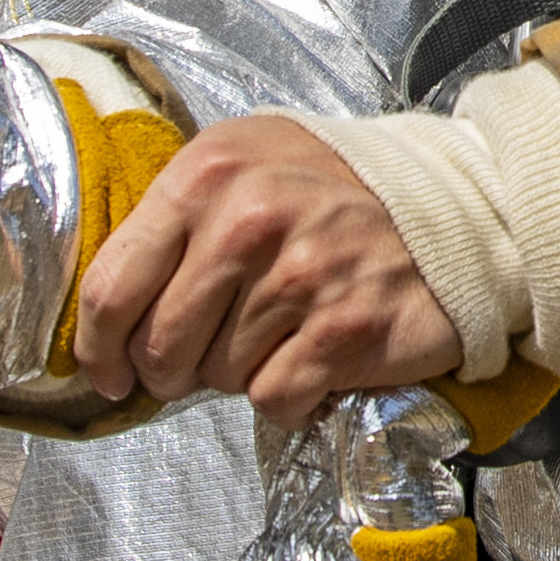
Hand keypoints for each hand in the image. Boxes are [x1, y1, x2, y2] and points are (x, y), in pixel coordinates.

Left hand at [68, 114, 468, 430]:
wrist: (461, 206)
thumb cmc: (342, 189)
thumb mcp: (249, 161)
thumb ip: (178, 216)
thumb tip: (109, 309)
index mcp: (206, 175)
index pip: (110, 287)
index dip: (98, 347)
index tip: (108, 370)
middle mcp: (247, 220)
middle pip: (159, 346)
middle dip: (172, 369)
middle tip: (206, 357)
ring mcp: (297, 278)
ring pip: (216, 378)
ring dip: (241, 372)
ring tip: (283, 333)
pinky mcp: (342, 333)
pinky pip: (272, 399)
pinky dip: (289, 394)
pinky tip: (314, 359)